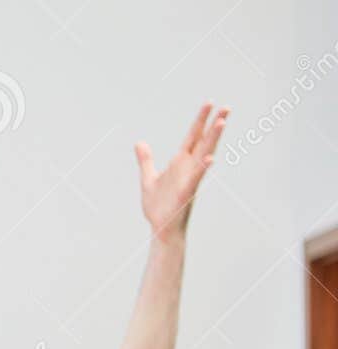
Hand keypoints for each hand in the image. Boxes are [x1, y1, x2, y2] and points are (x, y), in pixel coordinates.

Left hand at [135, 104, 228, 239]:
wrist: (160, 227)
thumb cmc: (158, 206)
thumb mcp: (148, 178)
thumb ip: (146, 160)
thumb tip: (140, 143)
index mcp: (180, 162)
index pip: (193, 136)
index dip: (200, 120)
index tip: (210, 103)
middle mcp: (188, 167)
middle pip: (204, 141)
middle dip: (214, 124)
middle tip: (226, 106)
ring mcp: (190, 179)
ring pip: (204, 155)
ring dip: (213, 139)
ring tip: (222, 122)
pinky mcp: (186, 192)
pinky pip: (196, 178)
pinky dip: (202, 168)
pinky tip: (210, 158)